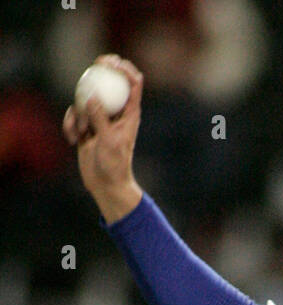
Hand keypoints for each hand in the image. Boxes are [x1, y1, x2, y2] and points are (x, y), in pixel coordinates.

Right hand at [62, 55, 143, 223]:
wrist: (106, 186)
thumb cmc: (115, 166)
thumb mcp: (109, 141)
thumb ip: (100, 117)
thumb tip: (91, 95)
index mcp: (130, 114)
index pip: (133, 83)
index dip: (125, 68)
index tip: (112, 62)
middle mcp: (116, 113)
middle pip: (109, 82)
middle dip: (98, 74)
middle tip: (92, 66)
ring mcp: (100, 118)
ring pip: (86, 98)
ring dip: (79, 113)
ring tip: (82, 133)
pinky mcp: (87, 127)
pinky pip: (74, 115)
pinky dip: (71, 125)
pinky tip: (73, 140)